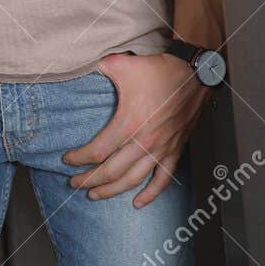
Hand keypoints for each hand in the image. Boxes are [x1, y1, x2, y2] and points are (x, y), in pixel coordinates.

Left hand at [63, 51, 210, 207]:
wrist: (197, 74)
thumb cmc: (161, 70)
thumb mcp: (123, 63)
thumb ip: (99, 66)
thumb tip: (83, 62)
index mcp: (129, 123)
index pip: (97, 151)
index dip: (78, 158)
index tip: (67, 160)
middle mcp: (145, 141)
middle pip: (111, 171)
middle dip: (89, 180)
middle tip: (74, 183)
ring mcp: (161, 149)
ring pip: (133, 180)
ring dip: (112, 191)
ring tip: (95, 195)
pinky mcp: (175, 150)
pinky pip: (163, 179)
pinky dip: (151, 194)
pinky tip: (138, 202)